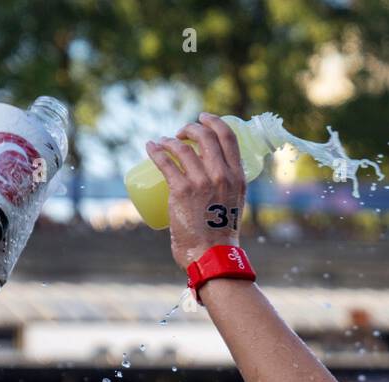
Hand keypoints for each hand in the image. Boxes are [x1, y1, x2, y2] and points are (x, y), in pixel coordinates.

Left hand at [145, 113, 246, 270]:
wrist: (211, 256)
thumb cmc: (220, 236)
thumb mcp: (233, 206)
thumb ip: (225, 191)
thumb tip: (209, 182)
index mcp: (238, 178)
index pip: (228, 136)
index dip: (214, 121)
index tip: (202, 119)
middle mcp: (222, 176)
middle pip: (205, 136)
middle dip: (190, 128)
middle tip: (180, 132)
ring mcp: (201, 182)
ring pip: (183, 147)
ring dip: (170, 140)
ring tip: (162, 142)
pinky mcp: (181, 191)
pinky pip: (165, 162)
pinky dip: (156, 150)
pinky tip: (150, 146)